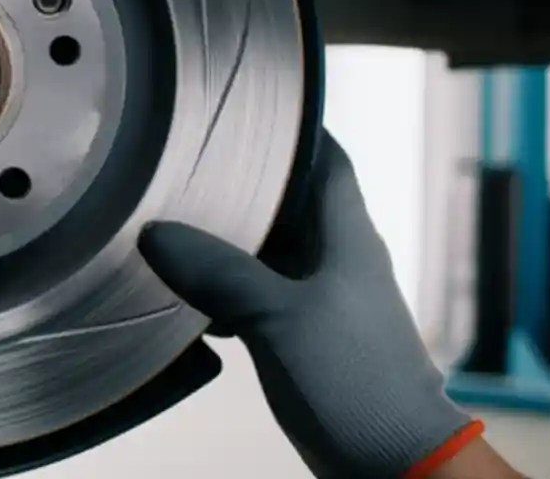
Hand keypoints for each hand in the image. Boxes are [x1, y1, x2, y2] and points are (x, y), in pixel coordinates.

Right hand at [140, 132, 494, 478]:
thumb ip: (218, 270)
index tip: (244, 106)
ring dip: (226, 240)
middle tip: (184, 163)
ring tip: (170, 222)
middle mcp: (336, 257)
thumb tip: (156, 233)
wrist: (392, 458)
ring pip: (267, 251)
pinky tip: (187, 297)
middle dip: (239, 182)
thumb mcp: (278, 315)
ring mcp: (321, 298)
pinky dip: (224, 290)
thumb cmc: (356, 377)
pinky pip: (258, 296)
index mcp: (346, 234)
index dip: (293, 125)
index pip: (326, 156)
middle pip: (286, 200)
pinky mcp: (305, 335)